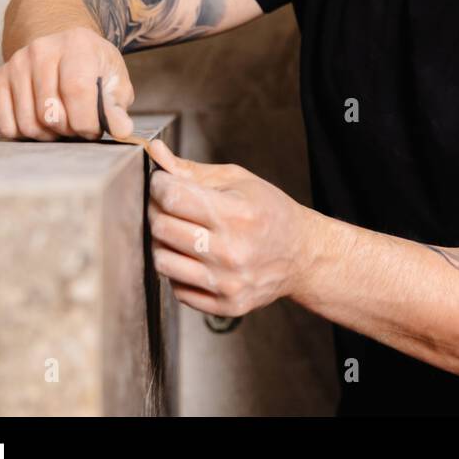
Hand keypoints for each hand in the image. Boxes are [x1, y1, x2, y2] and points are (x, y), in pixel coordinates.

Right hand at [0, 26, 134, 140]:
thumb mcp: (115, 79)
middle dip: (69, 130)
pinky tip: (41, 123)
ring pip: (28, 123)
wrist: (63, 44)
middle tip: (79, 125)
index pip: (76, 91)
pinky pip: (7, 124)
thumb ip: (117, 105)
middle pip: (50, 112)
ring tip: (62, 124)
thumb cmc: (93, 66)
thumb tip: (121, 130)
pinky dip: (25, 134)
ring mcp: (17, 63)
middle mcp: (42, 50)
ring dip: (49, 135)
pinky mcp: (0, 77)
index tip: (94, 130)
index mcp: (77, 45)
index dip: (86, 122)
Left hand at [146, 139, 315, 316]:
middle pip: (162, 228)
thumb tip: (155, 153)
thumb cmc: (269, 212)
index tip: (163, 183)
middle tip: (170, 206)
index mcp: (238, 214)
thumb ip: (192, 171)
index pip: (173, 198)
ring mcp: (228, 283)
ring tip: (181, 233)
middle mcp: (232, 252)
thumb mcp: (238, 181)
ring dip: (164, 243)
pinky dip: (180, 270)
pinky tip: (195, 257)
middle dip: (158, 211)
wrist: (303, 255)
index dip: (160, 185)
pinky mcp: (226, 305)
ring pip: (162, 261)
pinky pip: (177, 288)